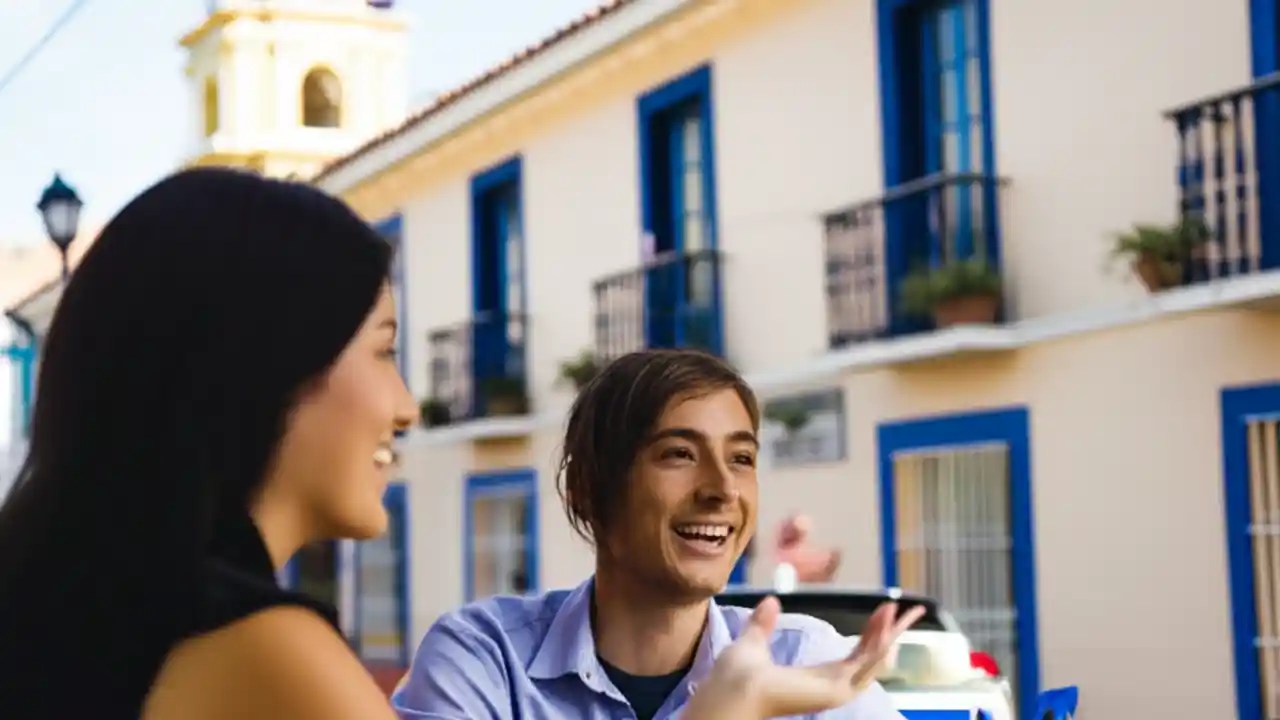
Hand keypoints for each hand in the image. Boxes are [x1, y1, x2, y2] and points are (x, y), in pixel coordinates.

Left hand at [686, 597, 924, 718]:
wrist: (732, 688)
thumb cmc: (735, 676)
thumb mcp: (753, 642)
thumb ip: (763, 625)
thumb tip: (771, 601)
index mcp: (814, 677)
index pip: (854, 655)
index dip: (871, 634)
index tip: (884, 611)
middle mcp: (830, 686)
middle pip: (872, 658)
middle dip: (891, 633)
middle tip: (911, 610)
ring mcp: (834, 691)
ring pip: (874, 661)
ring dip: (889, 635)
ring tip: (903, 611)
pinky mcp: (834, 691)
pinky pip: (864, 667)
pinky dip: (878, 646)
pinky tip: (888, 627)